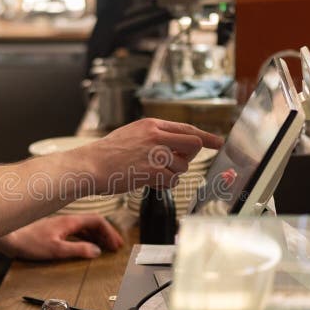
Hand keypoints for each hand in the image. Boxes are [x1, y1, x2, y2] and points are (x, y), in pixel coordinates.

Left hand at [0, 215, 123, 260]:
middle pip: (93, 223)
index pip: (97, 221)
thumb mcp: (56, 250)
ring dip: (97, 236)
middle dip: (106, 233)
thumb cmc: (28, 242)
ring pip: (84, 227)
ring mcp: (60, 224)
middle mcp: (66, 220)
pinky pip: (76, 231)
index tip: (116, 243)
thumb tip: (96, 251)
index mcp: (70, 221)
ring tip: (104, 247)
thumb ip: (78, 250)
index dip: (110, 232)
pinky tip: (85, 246)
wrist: (9, 238)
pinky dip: (86, 238)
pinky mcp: (54, 230)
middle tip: (115, 246)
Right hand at [72, 118, 223, 194]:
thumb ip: (154, 137)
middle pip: (193, 145)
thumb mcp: (132, 134)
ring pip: (182, 167)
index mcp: (152, 125)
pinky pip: (172, 181)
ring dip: (171, 175)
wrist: (90, 165)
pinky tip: (149, 182)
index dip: (206, 137)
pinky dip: (164, 185)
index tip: (219, 142)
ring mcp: (155, 153)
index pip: (188, 128)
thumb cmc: (107, 154)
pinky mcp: (152, 171)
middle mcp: (156, 136)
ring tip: (150, 174)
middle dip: (187, 158)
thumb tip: (175, 147)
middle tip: (172, 165)